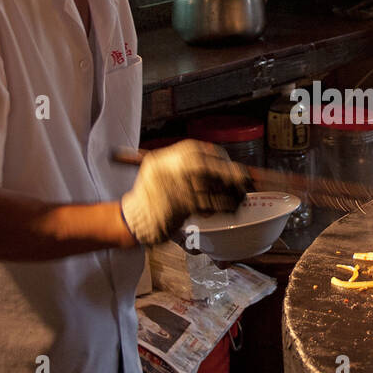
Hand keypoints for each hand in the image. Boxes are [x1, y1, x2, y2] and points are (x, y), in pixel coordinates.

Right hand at [119, 140, 249, 244]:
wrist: (131, 222)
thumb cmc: (151, 202)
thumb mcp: (161, 176)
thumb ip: (185, 169)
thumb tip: (222, 168)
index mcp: (161, 159)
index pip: (194, 150)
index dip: (217, 157)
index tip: (229, 165)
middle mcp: (164, 169)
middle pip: (203, 164)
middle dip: (227, 172)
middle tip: (242, 180)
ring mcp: (169, 187)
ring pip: (208, 184)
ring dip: (229, 191)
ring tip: (240, 197)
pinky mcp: (177, 206)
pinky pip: (206, 203)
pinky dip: (222, 206)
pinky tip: (230, 209)